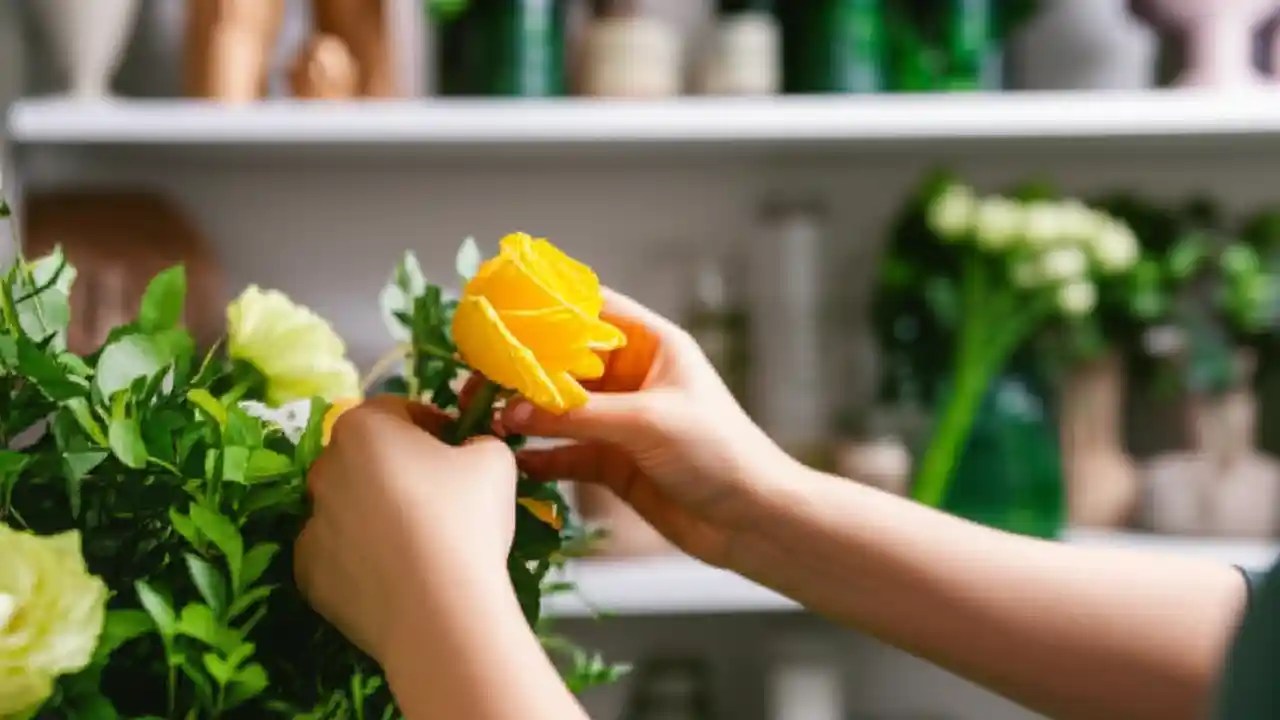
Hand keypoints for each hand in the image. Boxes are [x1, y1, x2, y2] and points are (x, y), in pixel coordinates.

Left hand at [294, 396, 517, 663]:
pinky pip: (337, 553)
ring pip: (347, 506)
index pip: (398, 410)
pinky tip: (395, 577)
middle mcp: (324, 467)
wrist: (440, 613)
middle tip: (437, 498)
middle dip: (396, 469)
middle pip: (365, 457)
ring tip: (417, 544)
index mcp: (364, 427)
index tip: (456, 451)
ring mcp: (310, 523)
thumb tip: (466, 452)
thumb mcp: (495, 459)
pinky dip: (360, 559)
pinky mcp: (307, 573)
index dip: (432, 426)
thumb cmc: (465, 520)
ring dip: (375, 513)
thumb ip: (477, 440)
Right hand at [500, 290, 794, 567]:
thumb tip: (514, 411)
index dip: (545, 308)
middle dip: (521, 367)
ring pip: (559, 409)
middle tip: (477, 375)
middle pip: (564, 361)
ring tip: (482, 416)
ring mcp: (621, 421)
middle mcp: (633, 377)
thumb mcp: (646, 423)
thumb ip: (578, 415)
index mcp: (652, 345)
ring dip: (524, 413)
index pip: (590, 310)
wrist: (754, 520)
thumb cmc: (720, 453)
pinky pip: (565, 453)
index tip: (498, 311)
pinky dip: (538, 456)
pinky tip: (509, 461)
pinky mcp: (614, 462)